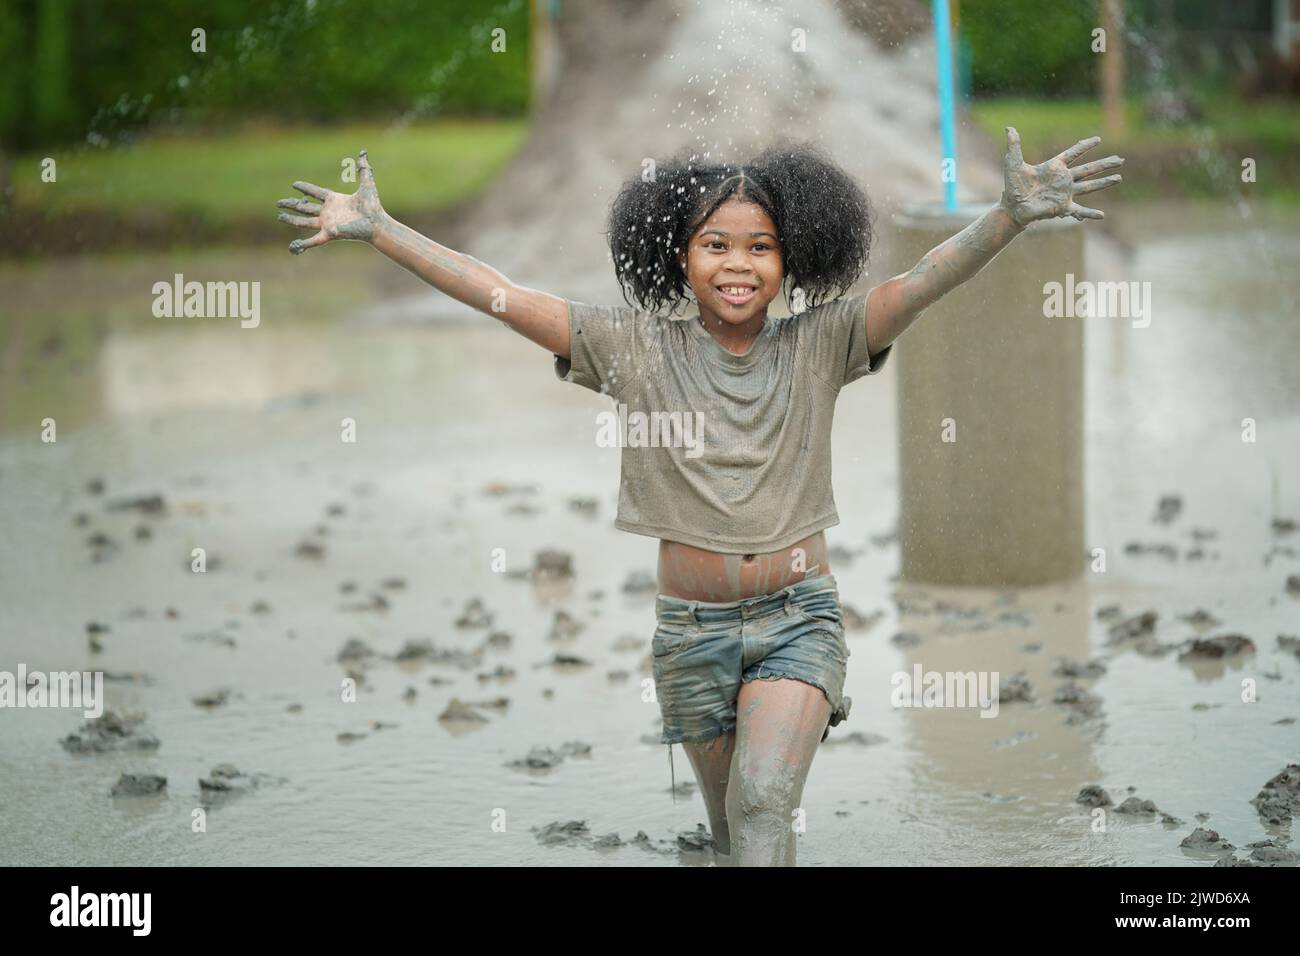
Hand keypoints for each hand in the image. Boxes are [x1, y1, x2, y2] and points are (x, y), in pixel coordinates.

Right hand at [276, 149, 386, 253]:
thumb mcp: (366, 184)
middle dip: (292, 205)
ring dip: (291, 220)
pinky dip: (304, 244)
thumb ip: (363, 169)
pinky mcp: (329, 234)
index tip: (294, 184)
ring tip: (279, 216)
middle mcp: (329, 212)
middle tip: (278, 203)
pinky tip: (293, 246)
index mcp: (334, 200)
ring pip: (304, 222)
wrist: (376, 223)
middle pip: (305, 208)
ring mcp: (328, 223)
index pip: (316, 193)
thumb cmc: (373, 206)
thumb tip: (363, 153)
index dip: (305, 188)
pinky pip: (314, 240)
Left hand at [999, 127, 1123, 226]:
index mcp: (1055, 167)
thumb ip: (1014, 145)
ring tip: (1118, 178)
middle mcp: (1063, 179)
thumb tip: (1009, 128)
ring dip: (1104, 182)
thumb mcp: (1014, 163)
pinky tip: (1102, 216)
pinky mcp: (1063, 207)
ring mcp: (1065, 193)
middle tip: (1120, 160)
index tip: (1098, 139)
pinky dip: (1090, 214)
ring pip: (1090, 186)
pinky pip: (1079, 211)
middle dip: (1104, 164)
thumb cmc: (1013, 186)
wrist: (1013, 207)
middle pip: (1089, 169)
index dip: (1085, 146)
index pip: (1073, 153)